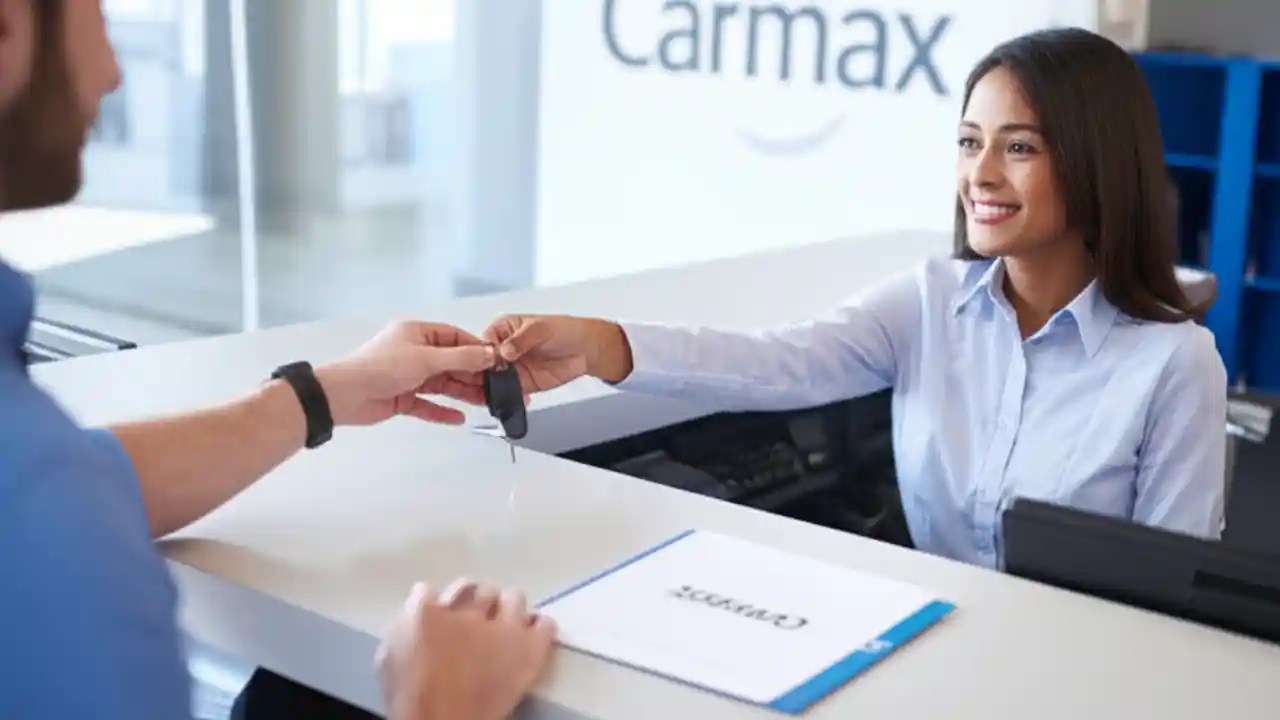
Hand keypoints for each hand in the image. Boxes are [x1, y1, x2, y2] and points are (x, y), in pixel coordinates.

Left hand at [316, 322, 493, 426]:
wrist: (345, 395)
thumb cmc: (381, 368)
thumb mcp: (426, 358)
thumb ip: (461, 358)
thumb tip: (489, 354)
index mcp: (417, 333)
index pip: (454, 337)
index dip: (475, 349)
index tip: (495, 361)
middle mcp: (413, 352)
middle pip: (450, 363)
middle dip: (472, 375)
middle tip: (495, 386)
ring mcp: (407, 376)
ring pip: (441, 384)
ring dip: (462, 393)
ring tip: (484, 402)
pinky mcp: (401, 397)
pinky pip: (427, 404)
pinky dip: (442, 411)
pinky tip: (458, 418)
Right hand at [375, 579, 557, 719]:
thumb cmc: (410, 700)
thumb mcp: (388, 661)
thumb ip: (402, 631)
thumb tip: (413, 620)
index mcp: (426, 612)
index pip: (429, 591)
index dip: (433, 603)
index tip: (437, 613)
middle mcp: (467, 611)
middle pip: (478, 589)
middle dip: (475, 602)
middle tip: (475, 619)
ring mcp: (502, 627)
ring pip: (514, 598)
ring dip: (508, 609)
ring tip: (506, 624)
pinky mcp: (529, 647)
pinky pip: (545, 624)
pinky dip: (539, 627)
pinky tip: (533, 635)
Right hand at [482, 315, 632, 393]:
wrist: (587, 349)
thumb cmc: (565, 330)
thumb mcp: (541, 328)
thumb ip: (521, 339)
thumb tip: (505, 351)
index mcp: (504, 329)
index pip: (484, 342)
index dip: (480, 353)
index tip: (481, 362)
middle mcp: (504, 349)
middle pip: (485, 363)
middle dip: (481, 373)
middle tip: (482, 381)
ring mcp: (512, 368)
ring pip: (493, 379)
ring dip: (490, 387)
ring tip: (490, 392)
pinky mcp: (523, 383)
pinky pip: (509, 391)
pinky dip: (506, 396)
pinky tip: (505, 398)